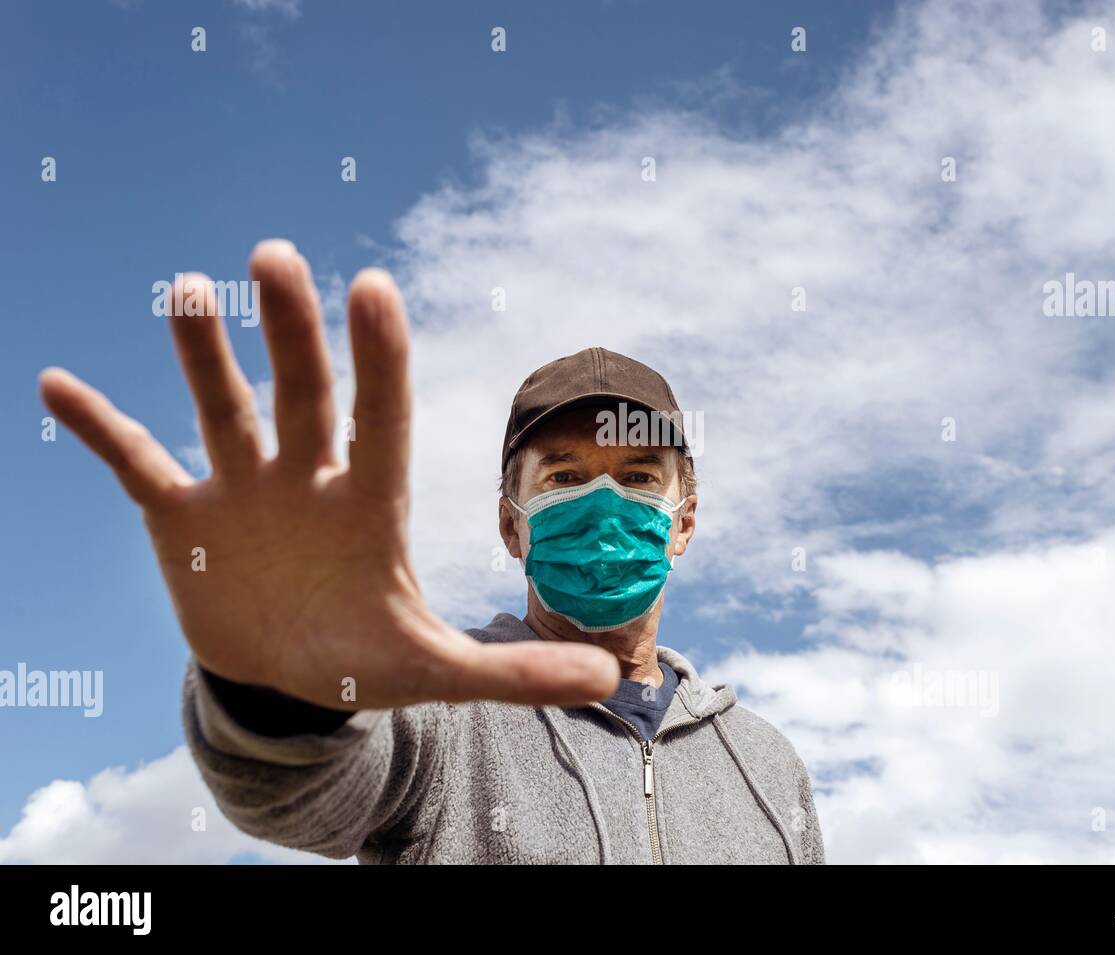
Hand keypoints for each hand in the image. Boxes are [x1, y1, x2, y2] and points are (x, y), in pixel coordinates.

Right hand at [39, 240, 619, 709]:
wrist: (289, 684)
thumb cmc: (365, 658)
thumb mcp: (436, 670)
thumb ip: (514, 673)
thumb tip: (612, 683)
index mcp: (373, 501)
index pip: (382, 416)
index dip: (379, 359)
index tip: (374, 288)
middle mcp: (310, 477)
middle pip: (303, 393)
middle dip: (290, 332)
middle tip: (275, 257)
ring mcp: (244, 490)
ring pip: (223, 408)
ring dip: (202, 353)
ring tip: (187, 288)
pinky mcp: (183, 518)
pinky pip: (137, 463)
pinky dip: (101, 429)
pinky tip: (58, 386)